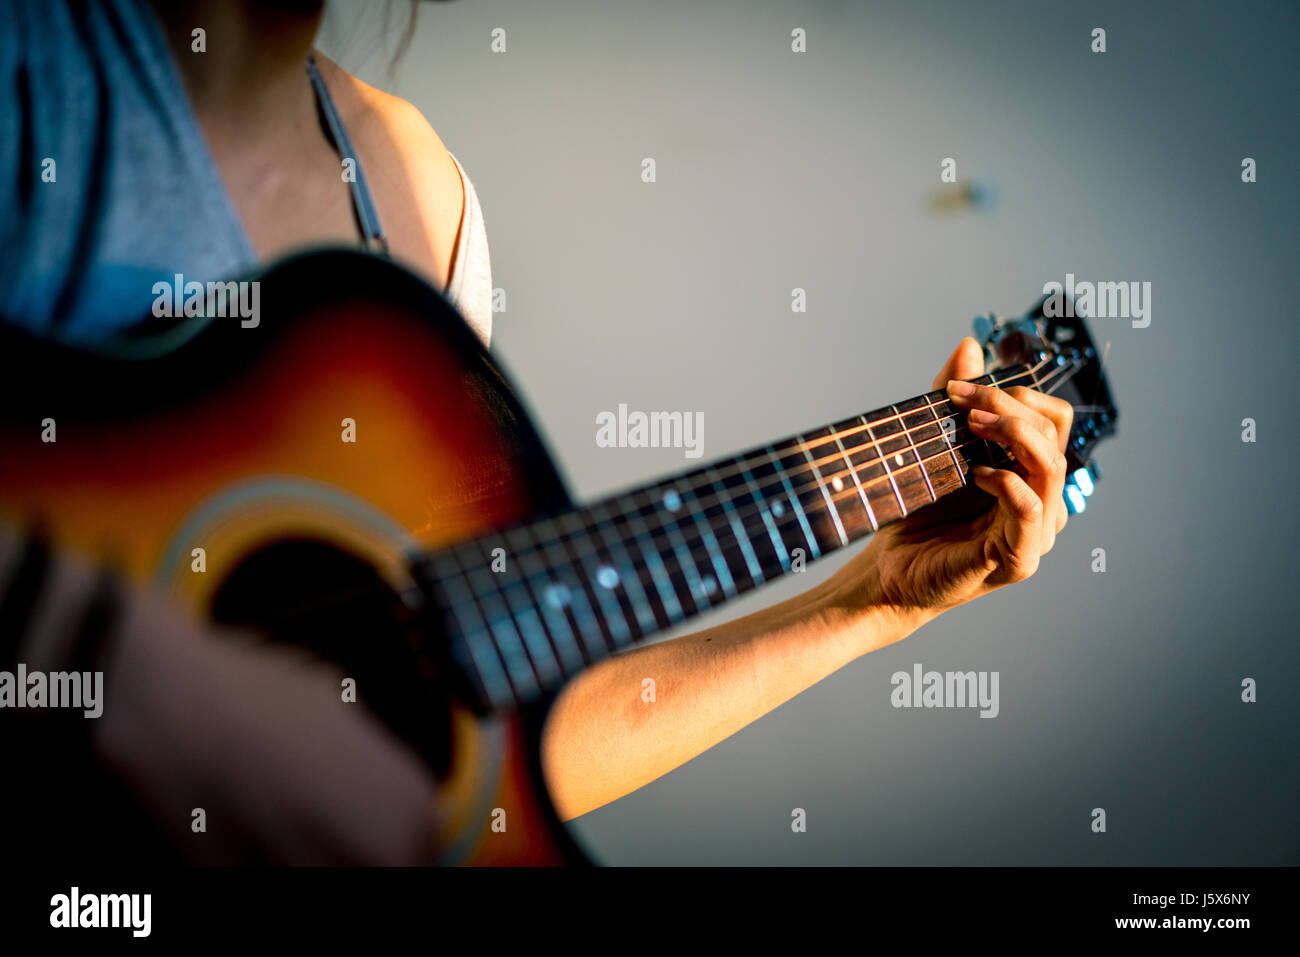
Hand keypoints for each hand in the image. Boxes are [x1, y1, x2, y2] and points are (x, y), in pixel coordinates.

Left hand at [822, 337, 1072, 627]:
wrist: (888, 571)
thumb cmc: (916, 514)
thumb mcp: (933, 446)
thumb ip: (956, 400)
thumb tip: (970, 345)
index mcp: (1031, 473)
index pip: (1053, 419)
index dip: (1014, 392)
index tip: (959, 388)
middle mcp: (1043, 500)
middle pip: (1054, 434)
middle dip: (1010, 405)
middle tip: (964, 401)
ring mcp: (1036, 532)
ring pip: (1052, 467)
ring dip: (1013, 435)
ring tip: (973, 425)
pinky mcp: (1018, 558)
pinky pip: (1032, 510)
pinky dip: (1007, 483)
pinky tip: (976, 473)